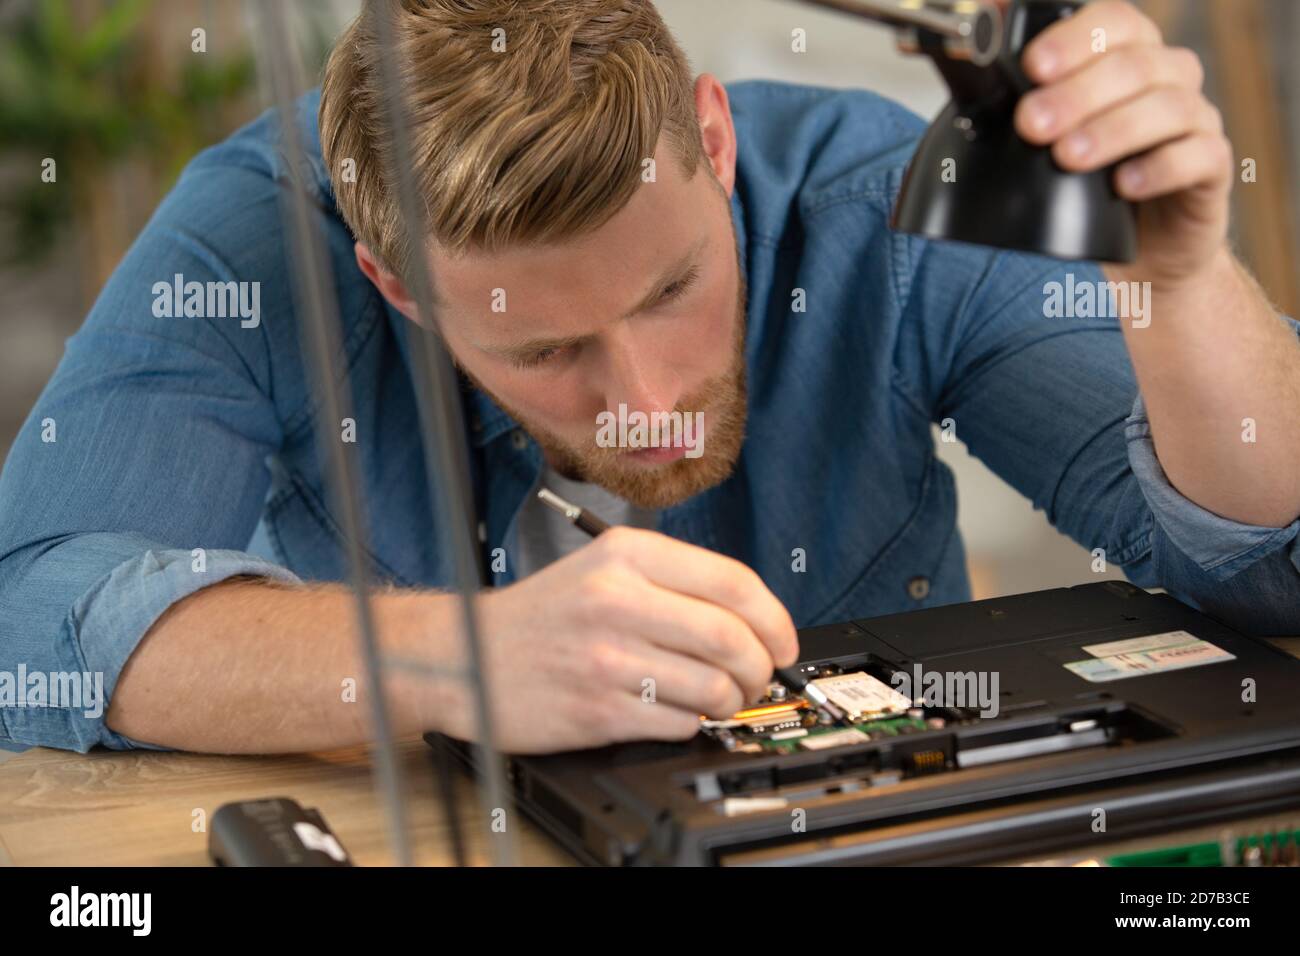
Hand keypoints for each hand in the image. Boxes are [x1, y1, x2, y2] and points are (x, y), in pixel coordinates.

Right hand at [440, 526, 798, 753]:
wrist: (467, 655)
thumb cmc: (543, 614)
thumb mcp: (603, 567)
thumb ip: (675, 581)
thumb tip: (756, 619)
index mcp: (626, 555)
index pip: (733, 582)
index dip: (775, 619)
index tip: (783, 641)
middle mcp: (616, 599)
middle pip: (731, 638)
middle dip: (760, 666)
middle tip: (757, 676)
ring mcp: (606, 657)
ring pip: (713, 686)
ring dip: (731, 700)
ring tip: (717, 697)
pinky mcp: (597, 709)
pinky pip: (679, 722)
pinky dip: (691, 723)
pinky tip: (673, 709)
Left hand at [1011, 0, 1232, 287]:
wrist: (1144, 248)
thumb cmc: (1091, 185)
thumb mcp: (1054, 142)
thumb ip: (1026, 107)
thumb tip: (974, 77)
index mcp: (1129, 56)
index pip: (1113, 22)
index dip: (1074, 38)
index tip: (1033, 66)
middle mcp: (1168, 79)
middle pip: (1134, 64)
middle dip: (1077, 94)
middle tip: (1032, 124)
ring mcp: (1196, 120)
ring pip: (1167, 107)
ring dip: (1111, 130)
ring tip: (1068, 157)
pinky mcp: (1212, 167)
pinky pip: (1198, 156)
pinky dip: (1159, 168)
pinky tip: (1124, 185)